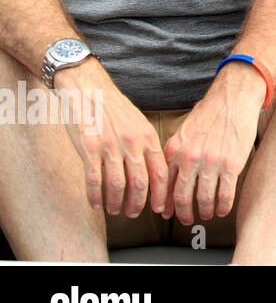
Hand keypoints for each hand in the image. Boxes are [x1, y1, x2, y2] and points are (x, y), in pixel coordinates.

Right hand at [57, 61, 168, 218]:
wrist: (88, 87)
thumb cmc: (113, 107)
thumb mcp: (138, 122)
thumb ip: (145, 145)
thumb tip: (152, 171)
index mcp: (147, 137)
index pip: (160, 172)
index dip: (162, 194)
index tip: (160, 209)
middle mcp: (132, 142)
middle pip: (141, 182)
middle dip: (139, 203)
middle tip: (133, 214)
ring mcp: (110, 146)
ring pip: (118, 184)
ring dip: (117, 202)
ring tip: (114, 210)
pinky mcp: (89, 148)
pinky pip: (94, 179)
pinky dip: (95, 195)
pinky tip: (95, 202)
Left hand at [162, 63, 263, 223]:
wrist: (235, 97)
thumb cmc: (211, 111)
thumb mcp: (185, 131)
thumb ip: (176, 153)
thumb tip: (170, 176)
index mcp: (175, 149)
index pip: (164, 184)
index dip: (165, 203)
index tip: (167, 212)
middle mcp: (190, 158)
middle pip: (182, 196)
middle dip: (183, 213)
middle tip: (186, 219)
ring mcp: (211, 162)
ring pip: (204, 198)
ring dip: (204, 211)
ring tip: (206, 215)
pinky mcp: (231, 164)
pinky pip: (225, 194)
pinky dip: (223, 206)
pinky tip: (223, 210)